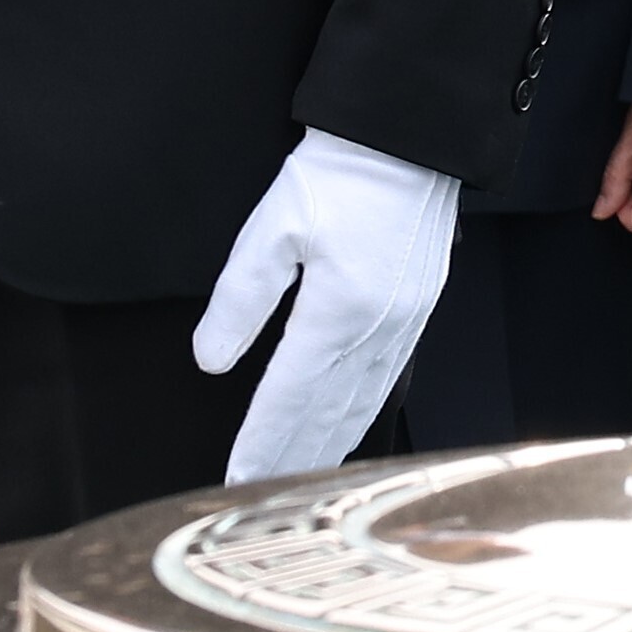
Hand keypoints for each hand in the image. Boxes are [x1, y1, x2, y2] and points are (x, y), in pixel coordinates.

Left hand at [191, 131, 461, 481]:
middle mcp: (379, 327)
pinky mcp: (419, 307)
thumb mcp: (272, 229)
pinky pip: (389, 376)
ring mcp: (406, 320)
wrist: (408, 137)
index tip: (238, 478)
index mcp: (339, 311)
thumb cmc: (342, 173)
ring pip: (364, 400)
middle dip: (293, 456)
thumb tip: (212, 359)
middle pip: (328, 410)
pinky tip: (351, 421)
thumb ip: (240, 300)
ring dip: (331, 442)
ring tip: (303, 474)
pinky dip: (364, 410)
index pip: (289, 395)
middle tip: (262, 494)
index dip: (262, 440)